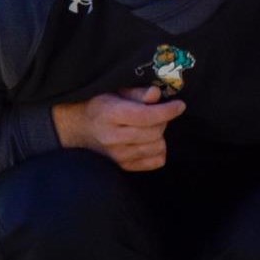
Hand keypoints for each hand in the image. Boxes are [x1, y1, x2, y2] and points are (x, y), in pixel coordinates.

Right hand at [51, 86, 185, 170]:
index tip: (180, 105)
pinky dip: (158, 151)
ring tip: (151, 127)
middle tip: (159, 114)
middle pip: (154, 132)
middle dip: (163, 121)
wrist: (79, 128)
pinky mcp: (123, 167)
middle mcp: (113, 137)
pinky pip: (155, 162)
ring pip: (157, 147)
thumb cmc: (100, 106)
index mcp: (110, 114)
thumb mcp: (115, 92)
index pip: (146, 116)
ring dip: (160, 136)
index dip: (167, 111)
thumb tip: (156, 94)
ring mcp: (118, 156)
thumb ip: (137, 93)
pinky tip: (150, 142)